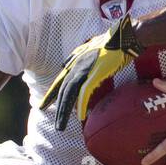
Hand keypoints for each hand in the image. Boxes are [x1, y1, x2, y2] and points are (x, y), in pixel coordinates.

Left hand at [39, 14, 141, 130]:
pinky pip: (84, 92)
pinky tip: (79, 116)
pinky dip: (81, 105)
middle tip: (54, 124)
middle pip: (62, 91)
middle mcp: (76, 66)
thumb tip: (76, 67)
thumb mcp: (92, 51)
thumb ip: (82, 60)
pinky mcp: (95, 73)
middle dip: (56, 109)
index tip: (43, 105)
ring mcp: (84, 70)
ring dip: (65, 112)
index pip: (59, 81)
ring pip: (70, 94)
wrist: (123, 38)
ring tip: (61, 126)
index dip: (51, 95)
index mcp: (74, 62)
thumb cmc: (112, 44)